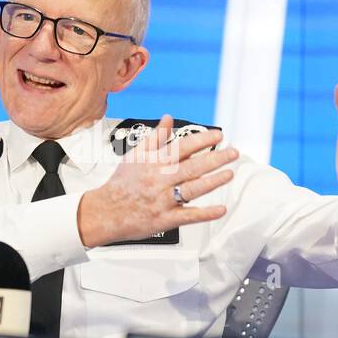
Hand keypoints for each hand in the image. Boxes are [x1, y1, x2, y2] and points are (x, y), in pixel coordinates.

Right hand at [78, 115, 238, 247]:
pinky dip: (205, 213)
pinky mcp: (165, 219)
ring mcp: (163, 200)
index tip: (218, 136)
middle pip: (192, 166)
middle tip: (233, 153)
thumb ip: (155, 137)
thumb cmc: (121, 184)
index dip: (202, 140)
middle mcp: (159, 179)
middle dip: (215, 158)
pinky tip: (220, 209)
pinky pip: (188, 216)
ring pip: (192, 188)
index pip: (182, 147)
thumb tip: (168, 118)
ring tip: (229, 174)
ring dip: (213, 181)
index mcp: (154, 162)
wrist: (105, 211)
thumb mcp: (135, 155)